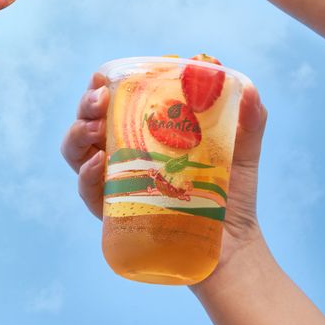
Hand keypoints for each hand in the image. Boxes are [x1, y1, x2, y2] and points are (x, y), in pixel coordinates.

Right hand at [61, 74, 267, 279]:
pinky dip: (85, 174)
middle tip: (101, 100)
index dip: (102, 83)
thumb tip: (249, 86)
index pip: (111, 98)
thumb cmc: (231, 192)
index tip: (108, 78)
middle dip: (86, 103)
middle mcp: (121, 151)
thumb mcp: (242, 147)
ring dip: (77, 132)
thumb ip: (250, 116)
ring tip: (95, 127)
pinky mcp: (112, 211)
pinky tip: (98, 162)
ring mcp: (113, 180)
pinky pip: (87, 190)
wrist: (233, 246)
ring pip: (75, 150)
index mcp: (142, 128)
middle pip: (87, 119)